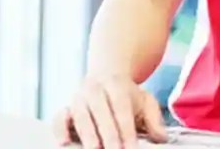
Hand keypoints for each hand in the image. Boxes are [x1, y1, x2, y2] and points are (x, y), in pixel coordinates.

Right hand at [52, 74, 167, 148]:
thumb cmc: (126, 95)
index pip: (121, 106)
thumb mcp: (145, 100)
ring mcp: (77, 97)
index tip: (131, 147)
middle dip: (107, 132)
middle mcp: (94, 88)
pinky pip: (58, 116)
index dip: (126, 128)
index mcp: (115, 84)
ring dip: (86, 133)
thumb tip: (160, 137)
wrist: (105, 76)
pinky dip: (59, 128)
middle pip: (99, 109)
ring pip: (79, 113)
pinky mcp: (65, 108)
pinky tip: (64, 142)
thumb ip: (154, 118)